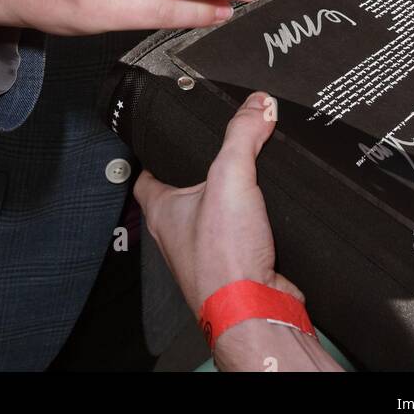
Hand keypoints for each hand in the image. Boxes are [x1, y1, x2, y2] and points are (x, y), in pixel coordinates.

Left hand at [134, 92, 341, 371]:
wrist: (257, 310)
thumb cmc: (224, 260)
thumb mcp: (231, 176)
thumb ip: (243, 134)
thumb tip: (259, 103)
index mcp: (163, 211)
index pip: (145, 175)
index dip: (153, 153)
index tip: (164, 137)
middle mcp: (180, 233)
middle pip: (182, 194)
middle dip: (200, 173)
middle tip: (216, 151)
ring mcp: (208, 251)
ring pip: (214, 217)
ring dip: (230, 200)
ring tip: (246, 179)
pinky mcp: (239, 264)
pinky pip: (243, 235)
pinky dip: (254, 223)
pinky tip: (269, 214)